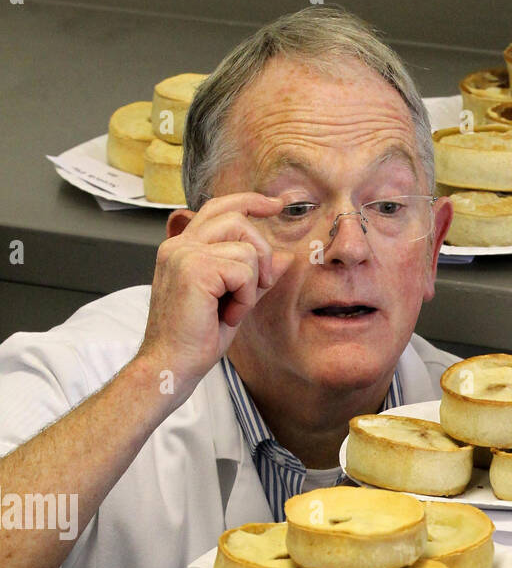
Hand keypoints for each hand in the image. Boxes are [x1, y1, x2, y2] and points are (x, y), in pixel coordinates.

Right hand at [136, 193, 291, 397]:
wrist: (171, 365)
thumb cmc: (195, 340)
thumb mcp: (234, 302)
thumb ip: (255, 276)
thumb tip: (285, 256)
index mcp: (183, 247)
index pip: (219, 207)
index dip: (250, 201)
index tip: (277, 205)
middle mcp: (180, 244)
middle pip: (237, 219)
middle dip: (261, 252)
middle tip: (258, 286)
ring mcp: (184, 254)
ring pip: (245, 247)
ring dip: (250, 284)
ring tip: (232, 309)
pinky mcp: (194, 269)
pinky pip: (243, 271)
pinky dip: (244, 298)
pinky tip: (227, 315)